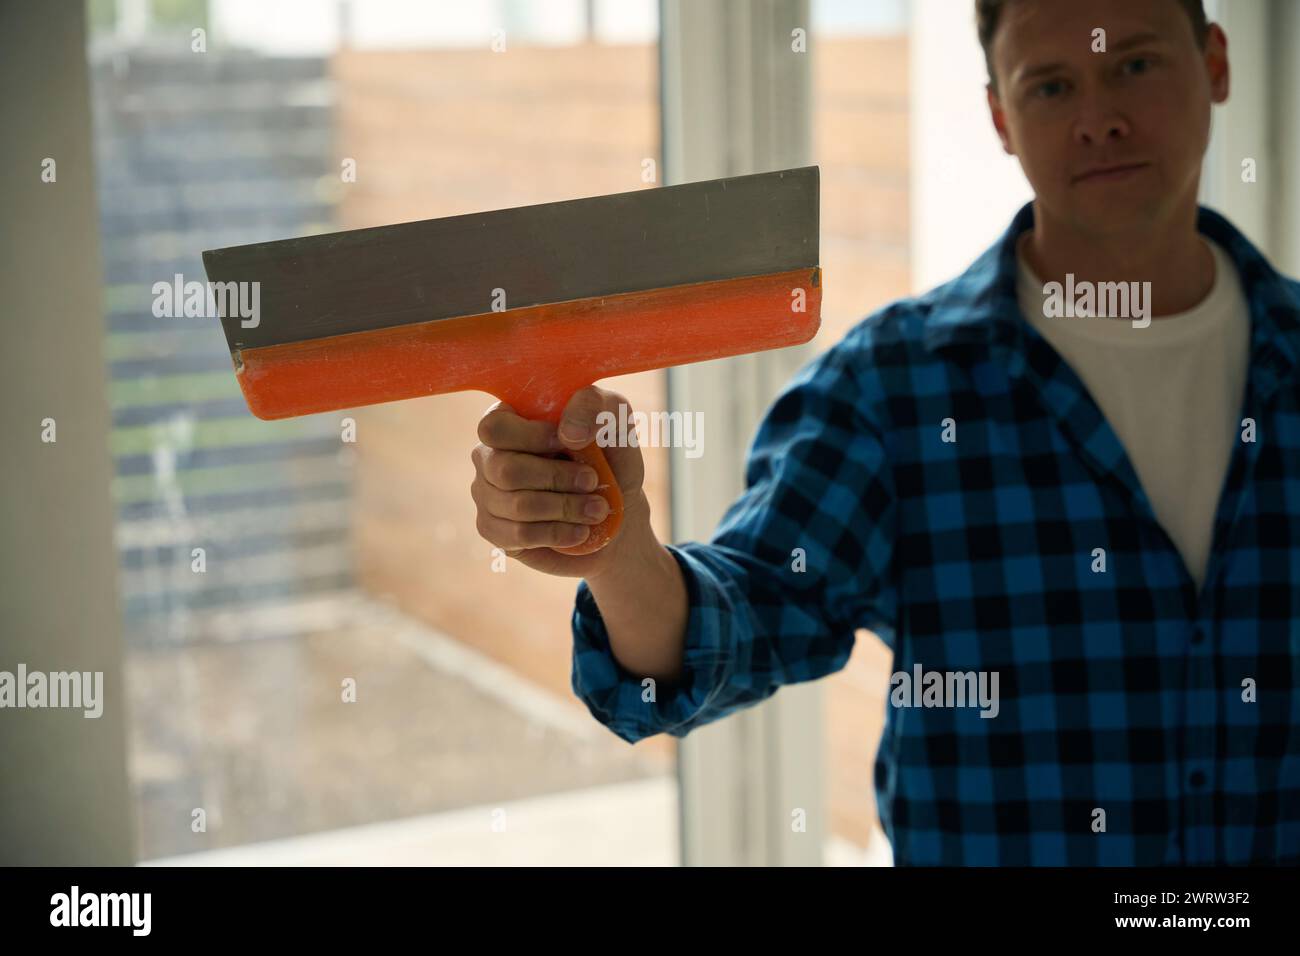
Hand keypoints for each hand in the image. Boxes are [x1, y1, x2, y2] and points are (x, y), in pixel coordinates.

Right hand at [470, 385, 650, 577]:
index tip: (570, 443)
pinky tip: (580, 531)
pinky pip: (518, 536)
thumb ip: (592, 406)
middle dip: (557, 478)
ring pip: (517, 506)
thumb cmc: (610, 456)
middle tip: (592, 481)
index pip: (494, 427)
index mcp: (508, 420)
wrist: (614, 509)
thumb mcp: (613, 419)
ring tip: (596, 510)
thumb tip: (568, 432)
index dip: (532, 437)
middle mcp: (489, 456)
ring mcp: (486, 495)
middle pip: (505, 470)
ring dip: (565, 508)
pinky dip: (557, 533)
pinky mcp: (494, 530)